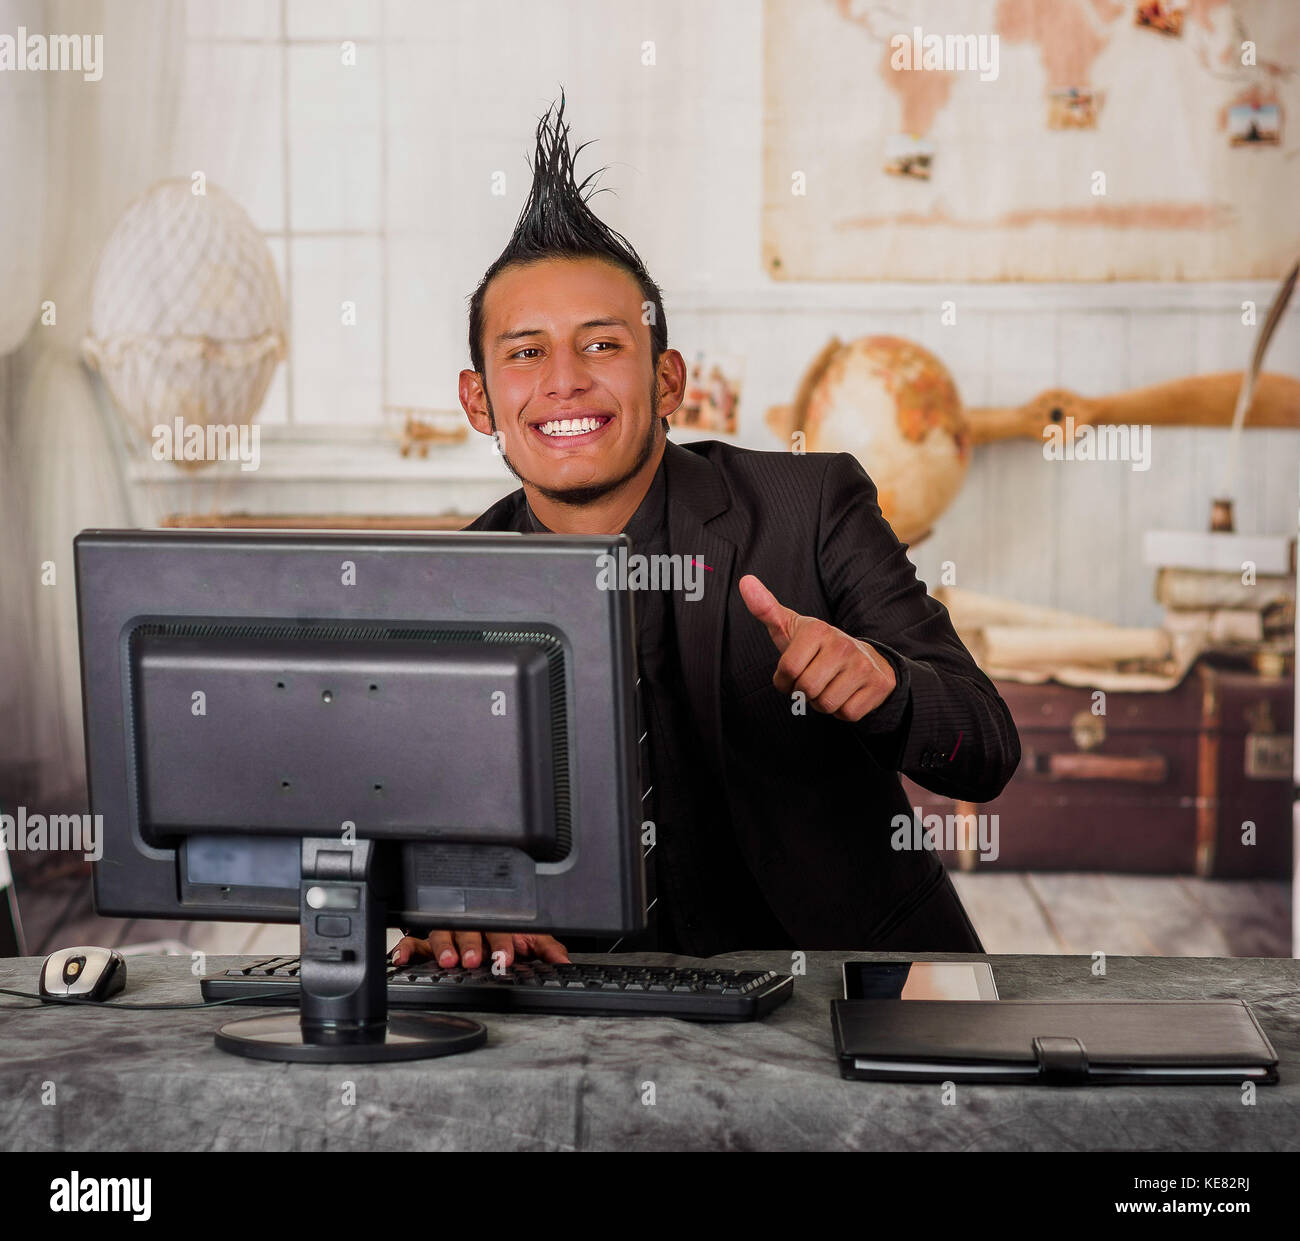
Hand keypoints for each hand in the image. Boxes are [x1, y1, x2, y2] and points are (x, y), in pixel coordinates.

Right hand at [391, 930, 569, 968]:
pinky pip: (413, 942)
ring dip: (443, 945)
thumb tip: (565, 963)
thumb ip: (546, 947)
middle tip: (474, 958)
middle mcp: (471, 925)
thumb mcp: (530, 935)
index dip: (502, 942)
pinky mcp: (428, 943)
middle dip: (471, 943)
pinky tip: (401, 958)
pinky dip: (404, 948)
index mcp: (496, 921)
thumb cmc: (506, 930)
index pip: (500, 927)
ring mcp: (449, 932)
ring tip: (448, 960)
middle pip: (468, 929)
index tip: (504, 956)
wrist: (485, 917)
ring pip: (441, 932)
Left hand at [738, 574, 896, 722]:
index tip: (791, 673)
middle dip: (804, 692)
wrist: (867, 658)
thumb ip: (765, 608)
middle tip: (813, 679)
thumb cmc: (818, 646)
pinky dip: (842, 710)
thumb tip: (745, 581)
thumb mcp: (791, 627)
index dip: (784, 680)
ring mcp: (863, 666)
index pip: (789, 670)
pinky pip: (847, 714)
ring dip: (822, 703)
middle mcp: (843, 645)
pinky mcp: (878, 686)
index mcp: (818, 630)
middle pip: (807, 690)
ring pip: (826, 704)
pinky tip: (846, 693)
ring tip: (829, 685)